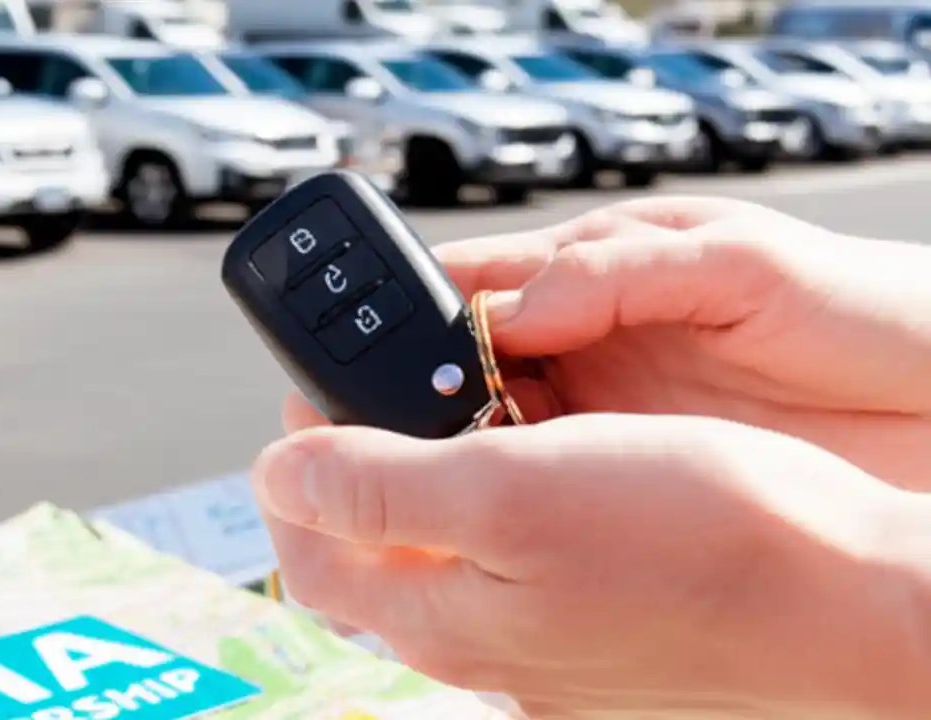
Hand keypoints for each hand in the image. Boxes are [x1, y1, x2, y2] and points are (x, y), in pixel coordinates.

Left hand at [252, 414, 930, 718]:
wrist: (848, 595)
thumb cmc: (699, 537)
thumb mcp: (511, 491)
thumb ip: (378, 486)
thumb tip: (278, 474)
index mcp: (445, 618)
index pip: (312, 554)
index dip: (290, 474)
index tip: (307, 399)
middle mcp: (487, 646)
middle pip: (373, 558)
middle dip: (351, 473)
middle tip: (371, 397)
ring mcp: (545, 644)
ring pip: (446, 557)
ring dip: (427, 480)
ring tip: (454, 409)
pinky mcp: (599, 627)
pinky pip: (514, 563)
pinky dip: (498, 501)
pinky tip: (535, 456)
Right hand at [284, 197, 930, 489]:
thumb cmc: (857, 312)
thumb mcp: (740, 265)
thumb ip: (621, 271)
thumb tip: (514, 306)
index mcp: (600, 276)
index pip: (475, 283)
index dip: (411, 311)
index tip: (359, 351)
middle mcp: (590, 346)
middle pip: (464, 368)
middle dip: (409, 398)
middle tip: (363, 434)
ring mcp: (608, 417)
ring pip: (490, 437)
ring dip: (446, 457)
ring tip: (408, 483)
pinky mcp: (631, 479)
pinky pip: (538, 492)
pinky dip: (498, 505)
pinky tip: (477, 524)